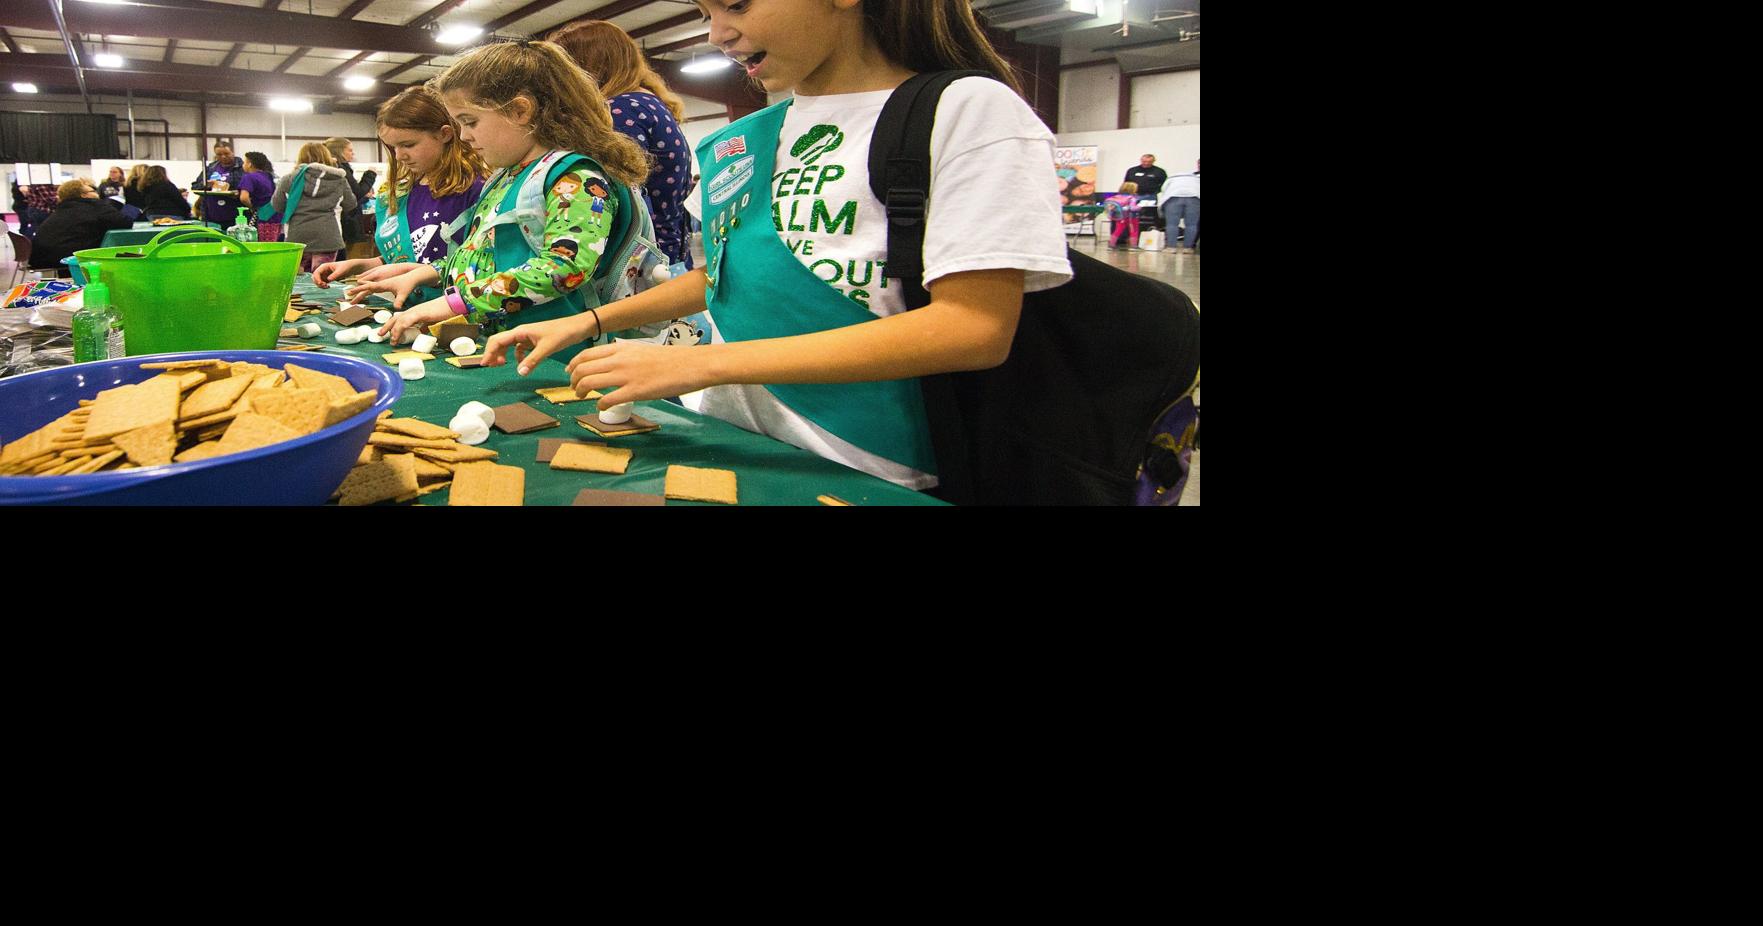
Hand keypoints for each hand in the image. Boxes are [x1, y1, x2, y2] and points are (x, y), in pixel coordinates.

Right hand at [311, 259, 358, 287]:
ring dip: (320, 285)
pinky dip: (323, 286)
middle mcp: (323, 270)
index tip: (321, 284)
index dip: (317, 279)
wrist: (351, 267)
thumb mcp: (341, 271)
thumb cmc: (346, 267)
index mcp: (324, 266)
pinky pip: (322, 283)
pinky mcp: (327, 278)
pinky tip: (328, 287)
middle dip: (318, 282)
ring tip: (327, 287)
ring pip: (317, 281)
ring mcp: (324, 274)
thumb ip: (334, 275)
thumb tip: (328, 279)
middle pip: (315, 277)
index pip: (316, 272)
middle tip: (325, 286)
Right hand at [345, 265, 432, 308]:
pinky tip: (364, 290)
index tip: (350, 292)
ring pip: (367, 285)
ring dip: (360, 289)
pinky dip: (366, 288)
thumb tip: (397, 308)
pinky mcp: (384, 284)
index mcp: (382, 284)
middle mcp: (380, 282)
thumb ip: (399, 300)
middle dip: (356, 291)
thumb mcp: (404, 294)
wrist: (412, 276)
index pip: (367, 287)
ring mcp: (381, 283)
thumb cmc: (408, 285)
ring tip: (352, 294)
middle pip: (365, 286)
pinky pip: (372, 286)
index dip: (358, 290)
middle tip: (348, 296)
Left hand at [380, 302, 454, 344]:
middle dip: (387, 326)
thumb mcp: (433, 321)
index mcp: (415, 312)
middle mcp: (413, 310)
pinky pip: (406, 321)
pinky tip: (397, 335)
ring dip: (393, 331)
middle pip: (396, 318)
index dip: (392, 324)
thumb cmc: (445, 311)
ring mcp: (416, 311)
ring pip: (399, 320)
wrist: (452, 304)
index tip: (386, 332)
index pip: (400, 317)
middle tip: (380, 334)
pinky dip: (400, 329)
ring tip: (392, 340)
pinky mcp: (420, 313)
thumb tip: (423, 332)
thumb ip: (426, 325)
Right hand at [482, 316, 597, 375]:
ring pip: (509, 346)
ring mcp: (527, 337)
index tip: (484, 364)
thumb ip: (533, 360)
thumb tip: (520, 372)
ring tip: (501, 365)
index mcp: (521, 331)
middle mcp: (521, 333)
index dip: (489, 351)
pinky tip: (521, 364)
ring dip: (503, 354)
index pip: (498, 340)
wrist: (577, 327)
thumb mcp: (547, 348)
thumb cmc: (562, 333)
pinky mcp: (534, 341)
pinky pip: (520, 349)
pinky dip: (517, 356)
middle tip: (490, 367)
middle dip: (493, 353)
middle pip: (500, 342)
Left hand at [565, 340, 713, 408]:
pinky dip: (599, 404)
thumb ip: (623, 354)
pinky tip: (602, 406)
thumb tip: (610, 362)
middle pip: (583, 369)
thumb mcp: (641, 349)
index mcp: (620, 348)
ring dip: (580, 391)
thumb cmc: (669, 359)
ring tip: (581, 397)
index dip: (573, 365)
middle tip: (574, 388)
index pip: (586, 355)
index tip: (570, 373)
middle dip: (573, 380)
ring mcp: (626, 376)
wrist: (690, 365)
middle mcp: (619, 360)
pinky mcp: (634, 391)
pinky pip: (607, 399)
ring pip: (589, 383)